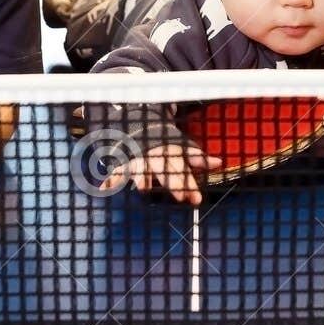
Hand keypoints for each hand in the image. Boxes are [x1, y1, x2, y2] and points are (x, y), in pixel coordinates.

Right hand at [102, 142, 223, 204]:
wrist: (140, 126)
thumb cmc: (165, 144)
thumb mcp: (183, 148)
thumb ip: (198, 158)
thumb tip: (219, 163)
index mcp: (171, 154)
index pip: (184, 169)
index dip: (190, 183)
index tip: (196, 198)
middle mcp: (156, 158)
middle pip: (166, 171)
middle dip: (174, 183)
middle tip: (183, 196)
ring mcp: (139, 160)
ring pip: (141, 170)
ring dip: (143, 179)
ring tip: (144, 189)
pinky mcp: (123, 163)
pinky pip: (116, 171)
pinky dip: (110, 179)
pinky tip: (105, 188)